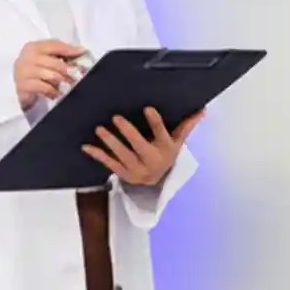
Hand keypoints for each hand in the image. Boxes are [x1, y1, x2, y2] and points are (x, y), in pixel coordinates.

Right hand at [13, 39, 86, 109]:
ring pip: (52, 75)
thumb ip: (59, 56)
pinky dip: (54, 91)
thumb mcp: (45, 60)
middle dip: (69, 70)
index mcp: (33, 47)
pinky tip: (56, 93)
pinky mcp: (23, 86)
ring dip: (62, 81)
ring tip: (67, 86)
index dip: (69, 49)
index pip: (53, 45)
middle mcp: (27, 57)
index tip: (82, 52)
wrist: (16, 90)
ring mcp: (23, 71)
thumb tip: (80, 54)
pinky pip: (45, 88)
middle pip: (55, 62)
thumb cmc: (35, 74)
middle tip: (79, 75)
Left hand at [82, 107, 205, 185]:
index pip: (162, 134)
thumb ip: (186, 125)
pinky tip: (86, 146)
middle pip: (139, 145)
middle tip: (116, 117)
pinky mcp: (123, 173)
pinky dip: (97, 155)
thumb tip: (202, 109)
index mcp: (165, 149)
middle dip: (128, 132)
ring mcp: (136, 169)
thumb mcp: (176, 141)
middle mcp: (151, 160)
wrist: (155, 181)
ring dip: (110, 142)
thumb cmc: (165, 154)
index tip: (148, 108)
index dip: (155, 122)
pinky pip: (109, 163)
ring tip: (99, 129)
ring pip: (122, 155)